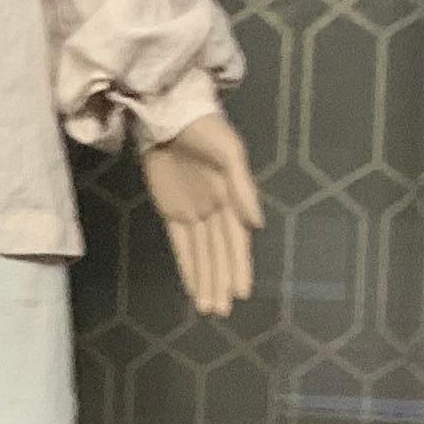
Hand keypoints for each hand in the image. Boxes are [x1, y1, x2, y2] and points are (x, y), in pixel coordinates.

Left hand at [139, 108, 261, 320]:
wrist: (166, 112)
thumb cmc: (204, 128)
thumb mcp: (229, 152)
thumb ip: (242, 188)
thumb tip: (257, 224)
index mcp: (232, 197)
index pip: (236, 240)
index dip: (238, 266)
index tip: (241, 292)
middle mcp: (215, 208)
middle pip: (219, 253)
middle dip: (221, 281)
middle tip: (221, 311)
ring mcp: (192, 211)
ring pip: (201, 253)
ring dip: (205, 280)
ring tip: (209, 308)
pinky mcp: (171, 210)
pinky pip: (181, 244)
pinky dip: (187, 266)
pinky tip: (192, 286)